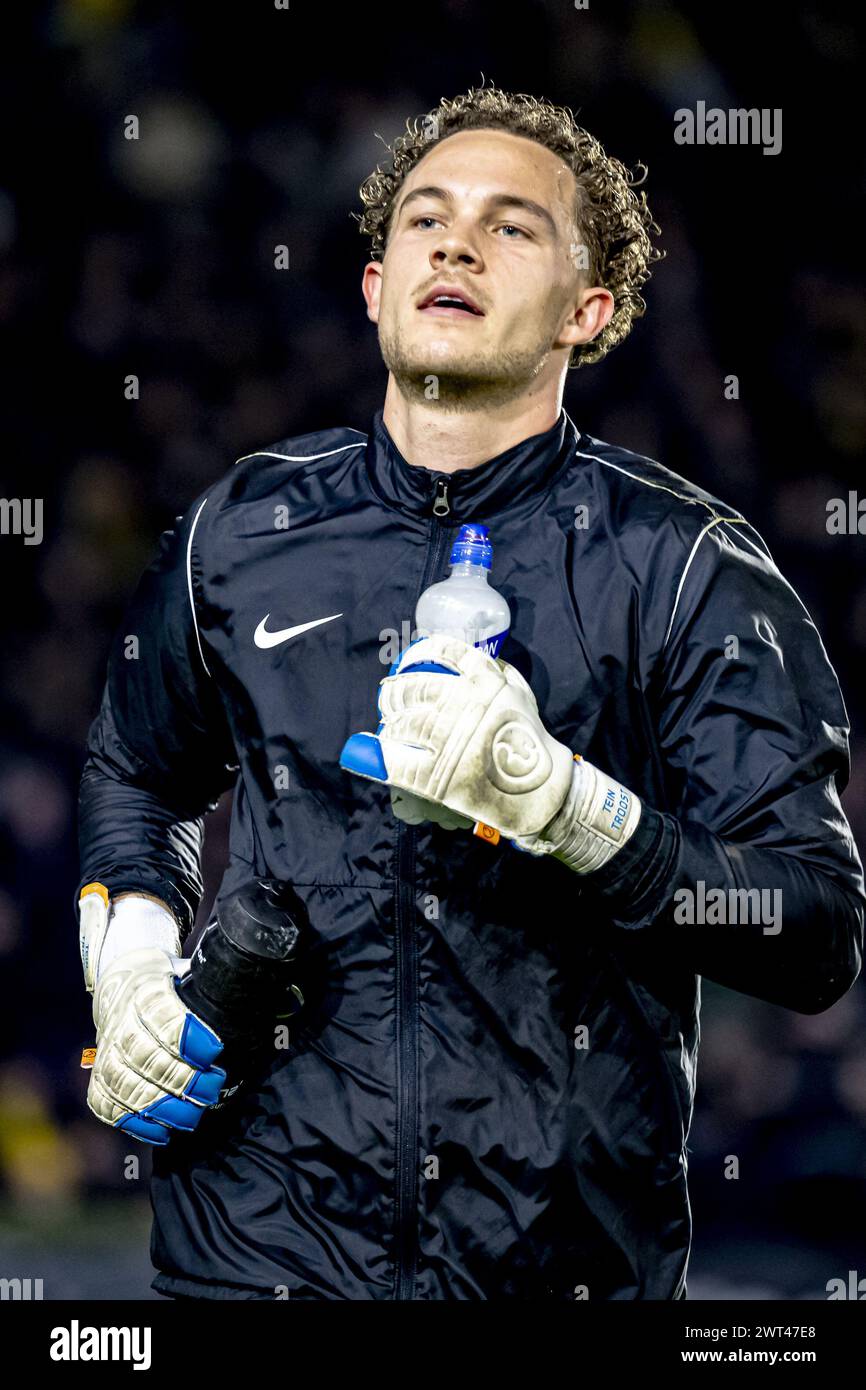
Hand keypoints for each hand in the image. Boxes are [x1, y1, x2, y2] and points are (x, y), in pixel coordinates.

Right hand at [87, 946, 226, 1144]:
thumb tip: (274, 997)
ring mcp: (107, 1050)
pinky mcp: (100, 1075)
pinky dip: (133, 1122)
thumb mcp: (192, 973)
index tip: (214, 1050)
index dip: (186, 1035)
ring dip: (161, 1106)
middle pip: (144, 1056)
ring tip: (192, 1117)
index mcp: (145, 990)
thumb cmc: (171, 983)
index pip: (160, 1015)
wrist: (124, 981)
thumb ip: (220, 989)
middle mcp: (120, 1020)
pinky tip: (162, 1131)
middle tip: (211, 1089)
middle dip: (181, 1079)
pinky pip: (107, 1104)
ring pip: (125, 1083)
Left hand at [340, 633, 574, 839]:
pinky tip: (365, 753)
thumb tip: (482, 660)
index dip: (421, 651)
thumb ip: (502, 675)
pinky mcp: (436, 775)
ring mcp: (447, 740)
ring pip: (403, 724)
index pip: (445, 651)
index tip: (411, 658)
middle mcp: (462, 705)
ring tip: (390, 727)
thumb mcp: (522, 696)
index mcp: (484, 683)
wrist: (543, 791)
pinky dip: (375, 758)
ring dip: (390, 724)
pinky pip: (396, 763)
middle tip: (390, 699)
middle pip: (413, 687)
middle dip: (395, 692)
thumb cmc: (533, 742)